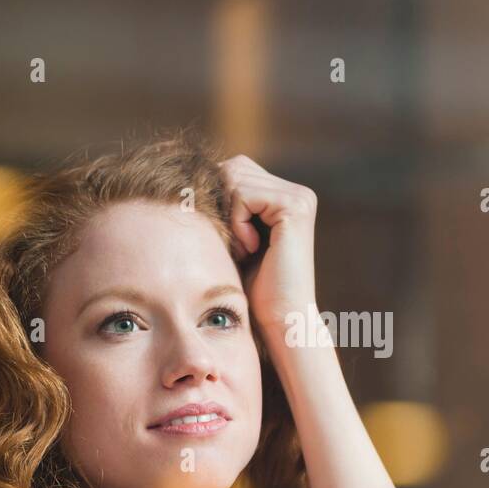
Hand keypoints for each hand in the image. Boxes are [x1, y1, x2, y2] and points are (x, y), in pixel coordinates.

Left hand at [218, 154, 317, 334]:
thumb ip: (223, 205)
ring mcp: (300, 197)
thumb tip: (189, 174)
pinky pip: (243, 194)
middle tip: (233, 244)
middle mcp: (297, 193)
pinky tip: (251, 248)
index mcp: (285, 196)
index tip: (226, 239)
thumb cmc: (252, 288)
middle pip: (233, 167)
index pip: (234, 170)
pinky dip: (236, 222)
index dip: (217, 198)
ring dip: (228, 216)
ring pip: (235, 178)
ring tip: (243, 249)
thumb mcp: (232, 238)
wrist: (279, 320)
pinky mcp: (295, 207)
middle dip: (220, 203)